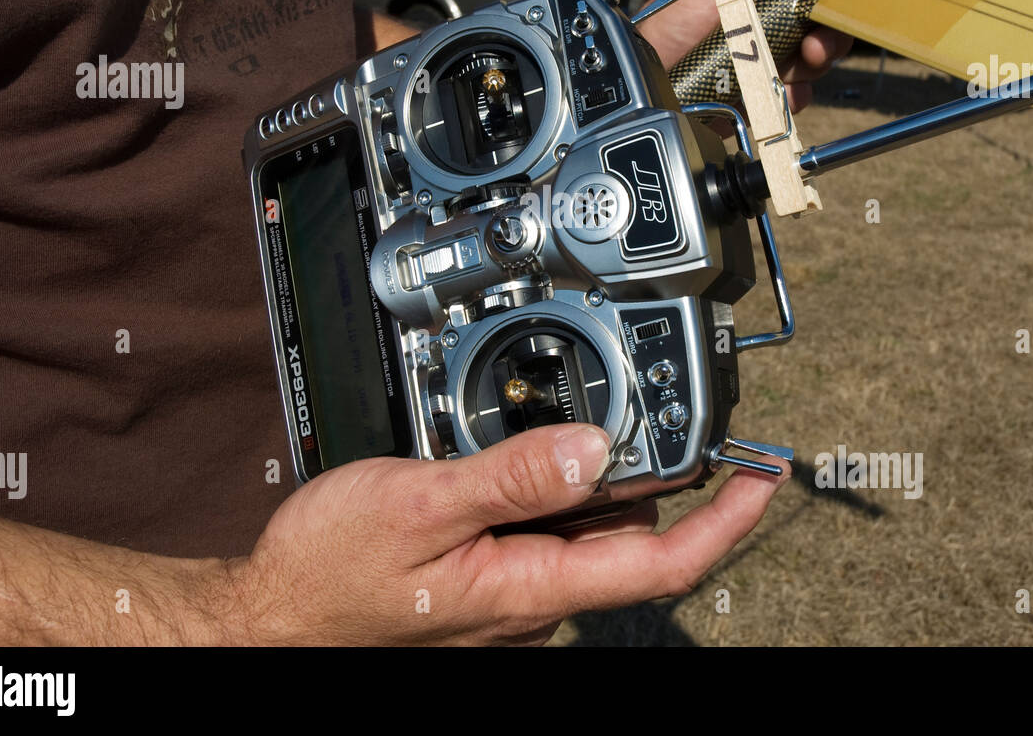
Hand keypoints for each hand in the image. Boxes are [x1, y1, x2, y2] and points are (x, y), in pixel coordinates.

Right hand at [233, 424, 788, 644]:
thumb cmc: (328, 574)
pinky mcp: (486, 581)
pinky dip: (554, 488)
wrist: (270, 619)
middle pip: (630, 539)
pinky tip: (524, 453)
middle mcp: (531, 599)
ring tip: (585, 419)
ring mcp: (509, 594)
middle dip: (661, 477)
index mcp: (529, 587)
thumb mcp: (419, 507)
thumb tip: (596, 448)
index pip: (660, 562)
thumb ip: (512, 477)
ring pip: (585, 532)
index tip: (762, 477)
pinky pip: (544, 532)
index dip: (724, 522)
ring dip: (603, 478)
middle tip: (670, 412)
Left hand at [637, 0, 853, 112]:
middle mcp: (768, 17)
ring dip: (810, 68)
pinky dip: (790, 96)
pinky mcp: (759, 90)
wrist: (647, 79)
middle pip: (824, 24)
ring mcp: (765, 55)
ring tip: (787, 72)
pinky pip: (795, 94)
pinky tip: (773, 93)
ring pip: (814, 61)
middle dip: (827, 37)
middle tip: (814, 47)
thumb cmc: (671, 19)